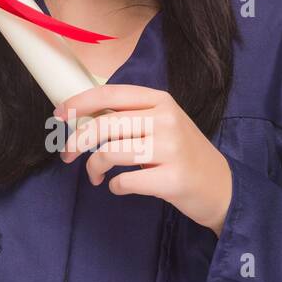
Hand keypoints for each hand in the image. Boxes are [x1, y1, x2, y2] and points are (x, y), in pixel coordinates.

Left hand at [56, 84, 232, 235]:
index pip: (110, 94)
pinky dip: (114, 186)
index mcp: (160, 101)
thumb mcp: (163, 124)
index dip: (79, 103)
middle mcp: (166, 120)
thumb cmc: (183, 155)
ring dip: (93, 168)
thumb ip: (130, 117)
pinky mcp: (172, 179)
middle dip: (77, 142)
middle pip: (105, 125)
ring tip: (97, 177)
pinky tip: (119, 186)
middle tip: (67, 156)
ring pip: (110, 154)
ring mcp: (171, 149)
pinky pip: (125, 181)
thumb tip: (83, 119)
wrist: (222, 186)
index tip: (59, 115)